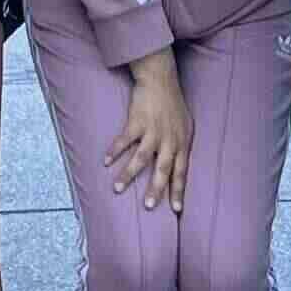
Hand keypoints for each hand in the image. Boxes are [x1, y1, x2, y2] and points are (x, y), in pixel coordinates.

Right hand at [104, 52, 192, 212]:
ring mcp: (152, 131)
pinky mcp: (137, 121)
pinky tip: (105, 161)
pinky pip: (124, 140)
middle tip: (148, 206)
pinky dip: (114, 151)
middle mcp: (168, 140)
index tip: (176, 210)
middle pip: (163, 169)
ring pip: (141, 158)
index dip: (178, 191)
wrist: (160, 80)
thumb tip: (178, 162)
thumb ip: (180, 145)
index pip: (181, 172)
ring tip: (117, 189)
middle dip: (156, 189)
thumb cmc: (173, 103)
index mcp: (181, 143)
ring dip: (128, 174)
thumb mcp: (185, 125)